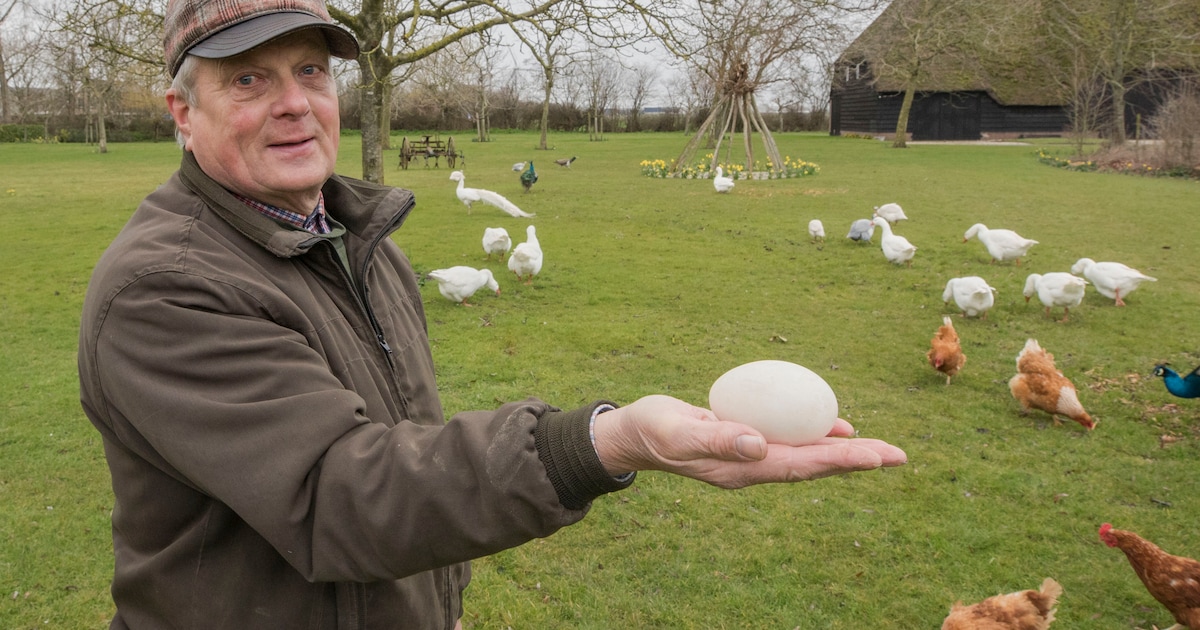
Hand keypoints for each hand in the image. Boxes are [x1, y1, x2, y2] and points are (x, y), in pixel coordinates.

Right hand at [592, 394, 905, 488]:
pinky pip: (791, 441)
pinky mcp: (747, 442)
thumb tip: (761, 445)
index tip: (876, 456)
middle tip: (898, 456)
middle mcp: (753, 468)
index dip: (841, 461)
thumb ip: (716, 437)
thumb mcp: (678, 431)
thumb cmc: (653, 429)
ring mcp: (752, 458)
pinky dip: (816, 436)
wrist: (634, 434)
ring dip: (844, 453)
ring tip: (881, 450)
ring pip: (807, 456)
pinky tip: (835, 428)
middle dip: (856, 461)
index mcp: (742, 470)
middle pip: (814, 467)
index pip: (801, 467)